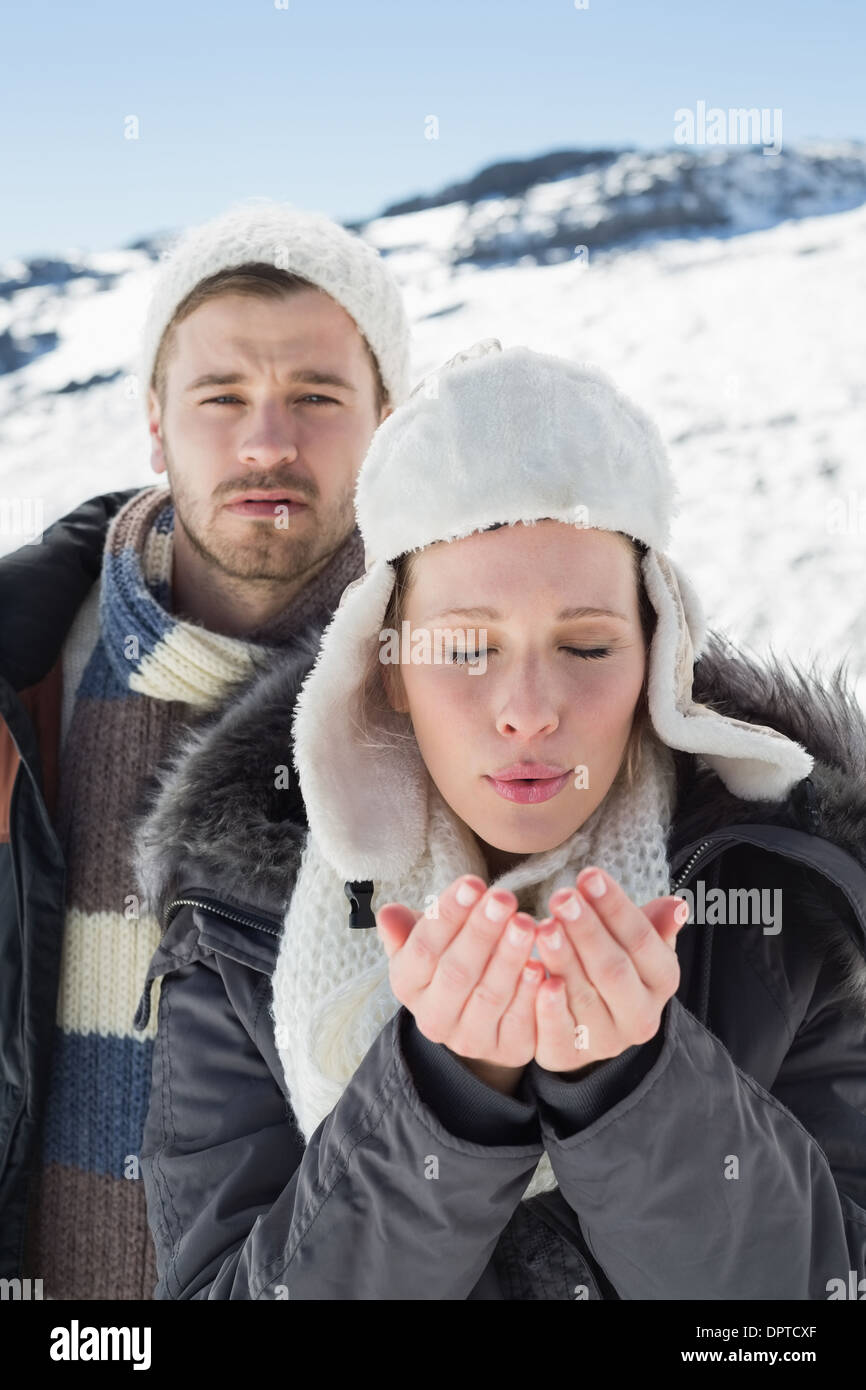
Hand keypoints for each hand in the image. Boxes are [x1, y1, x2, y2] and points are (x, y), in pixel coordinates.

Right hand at [375, 876, 545, 1084]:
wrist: (479, 1019)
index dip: (447, 916)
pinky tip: (541, 967)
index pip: (422, 949)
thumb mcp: (427, 945)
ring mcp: (470, 1039)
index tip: (472, 882)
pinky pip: (519, 1022)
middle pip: (456, 972)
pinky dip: (530, 994)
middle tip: (504, 898)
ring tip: (526, 923)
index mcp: (408, 985)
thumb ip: (408, 930)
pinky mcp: (506, 1050)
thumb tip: (388, 913)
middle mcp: (433, 1017)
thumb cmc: (452, 963)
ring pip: (489, 996)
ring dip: (508, 958)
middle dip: (481, 932)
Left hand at [530, 866, 688, 1076]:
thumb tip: (677, 906)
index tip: (588, 875)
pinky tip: (532, 972)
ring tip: (543, 926)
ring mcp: (605, 1041)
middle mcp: (641, 1017)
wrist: (590, 1027)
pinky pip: (557, 1033)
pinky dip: (546, 1005)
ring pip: (583, 997)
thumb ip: (653, 925)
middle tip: (562, 897)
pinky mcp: (568, 1058)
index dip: (615, 908)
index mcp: (662, 981)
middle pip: (614, 969)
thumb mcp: (635, 944)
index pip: (643, 941)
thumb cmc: (612, 966)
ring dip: (563, 959)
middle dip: (587, 930)